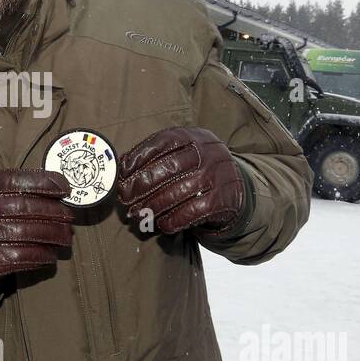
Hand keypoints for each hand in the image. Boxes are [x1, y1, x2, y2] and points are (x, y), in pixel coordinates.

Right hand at [0, 169, 74, 298]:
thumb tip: (58, 188)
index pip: (16, 181)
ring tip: (65, 237)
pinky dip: (43, 255)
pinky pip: (25, 256)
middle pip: (26, 208)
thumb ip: (15, 189)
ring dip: (54, 235)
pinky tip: (50, 254)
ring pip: (29, 233)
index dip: (44, 183)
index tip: (65, 188)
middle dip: (55, 212)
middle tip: (69, 217)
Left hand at [118, 127, 245, 234]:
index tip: (122, 173)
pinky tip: (161, 224)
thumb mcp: (182, 154)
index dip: (139, 157)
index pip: (163, 142)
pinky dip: (173, 220)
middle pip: (168, 168)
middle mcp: (208, 153)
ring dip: (153, 206)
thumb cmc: (198, 170)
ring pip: (178, 192)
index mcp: (194, 136)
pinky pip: (193, 212)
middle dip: (141, 185)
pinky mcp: (224, 199)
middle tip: (125, 199)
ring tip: (137, 214)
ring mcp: (217, 176)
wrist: (237, 188)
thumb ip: (156, 157)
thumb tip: (122, 165)